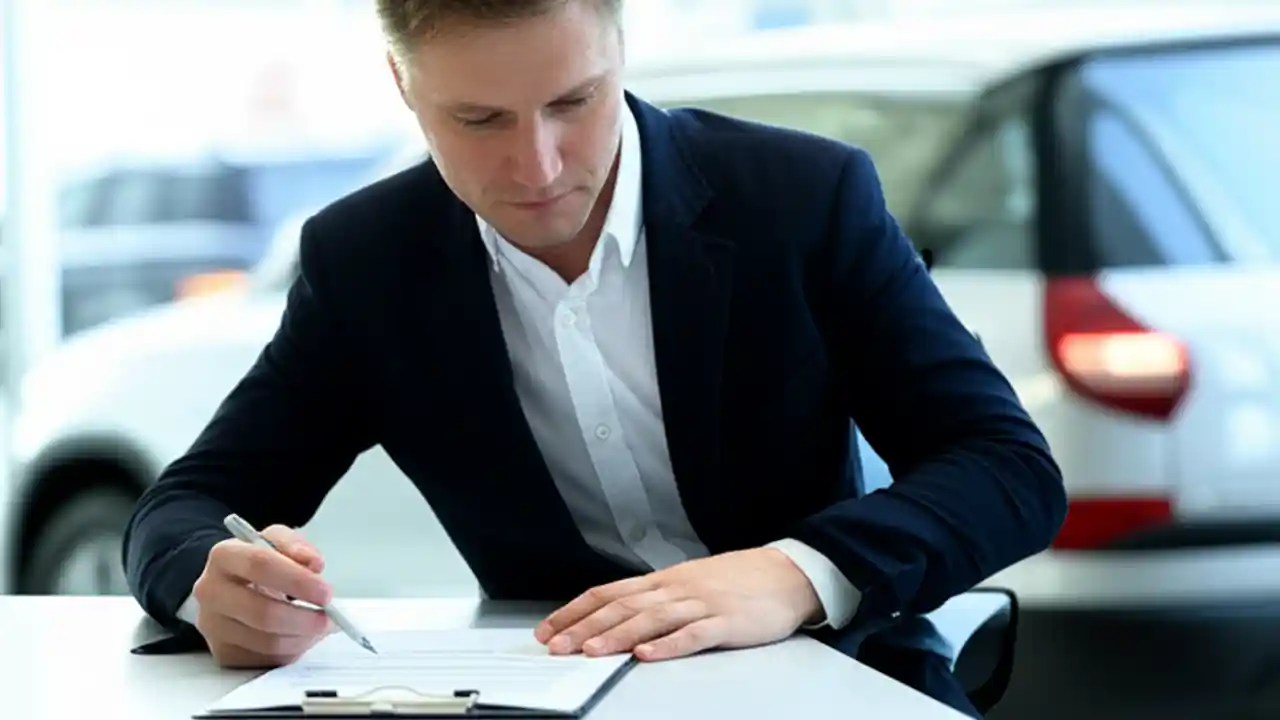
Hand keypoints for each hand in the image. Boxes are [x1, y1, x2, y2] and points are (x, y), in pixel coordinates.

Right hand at [192, 524, 334, 667]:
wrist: (233, 587)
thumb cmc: (260, 563)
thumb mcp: (277, 542)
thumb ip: (296, 546)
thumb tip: (314, 564)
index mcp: (224, 556)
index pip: (259, 564)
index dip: (297, 580)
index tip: (325, 591)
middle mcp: (210, 592)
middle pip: (262, 612)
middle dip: (304, 618)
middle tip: (329, 616)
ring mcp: (213, 626)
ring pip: (267, 641)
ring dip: (303, 637)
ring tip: (320, 625)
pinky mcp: (222, 653)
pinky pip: (266, 659)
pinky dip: (293, 650)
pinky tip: (302, 636)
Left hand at [534, 548, 821, 661]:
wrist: (786, 574)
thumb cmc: (736, 581)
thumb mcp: (688, 583)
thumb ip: (654, 599)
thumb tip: (614, 616)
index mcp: (663, 581)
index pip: (609, 592)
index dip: (575, 610)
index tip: (547, 629)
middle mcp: (675, 589)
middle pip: (622, 606)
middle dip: (584, 627)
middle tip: (555, 646)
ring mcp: (701, 604)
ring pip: (651, 619)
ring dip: (617, 636)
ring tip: (590, 651)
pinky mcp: (726, 622)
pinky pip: (693, 634)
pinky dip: (668, 645)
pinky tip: (648, 655)